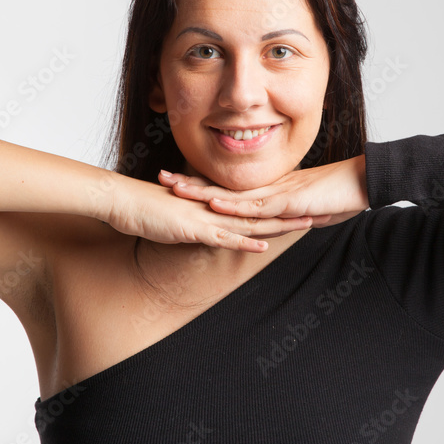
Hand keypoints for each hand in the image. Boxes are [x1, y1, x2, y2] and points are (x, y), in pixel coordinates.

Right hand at [104, 174, 314, 251]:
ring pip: (250, 222)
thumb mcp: (178, 216)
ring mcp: (205, 217)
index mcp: (215, 203)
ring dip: (279, 224)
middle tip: (322, 209)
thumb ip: (197, 220)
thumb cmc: (144, 207)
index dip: (280, 205)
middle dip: (293, 212)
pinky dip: (244, 241)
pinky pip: (222, 237)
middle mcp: (216, 208)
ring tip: (308, 223)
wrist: (122, 200)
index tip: (304, 204)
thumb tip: (209, 228)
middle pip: (262, 210)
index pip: (255, 204)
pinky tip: (264, 244)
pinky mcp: (192, 229)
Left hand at [158, 156, 369, 228]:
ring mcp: (277, 195)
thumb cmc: (340, 194)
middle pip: (221, 189)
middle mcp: (267, 190)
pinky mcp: (289, 202)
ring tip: (176, 189)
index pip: (228, 190)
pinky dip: (234, 207)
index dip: (203, 186)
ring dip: (203, 193)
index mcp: (268, 192)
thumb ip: (287, 214)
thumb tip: (275, 223)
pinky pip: (256, 207)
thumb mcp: (307, 208)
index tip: (178, 182)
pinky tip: (215, 206)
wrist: (365, 182)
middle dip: (191, 185)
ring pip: (232, 196)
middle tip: (161, 178)